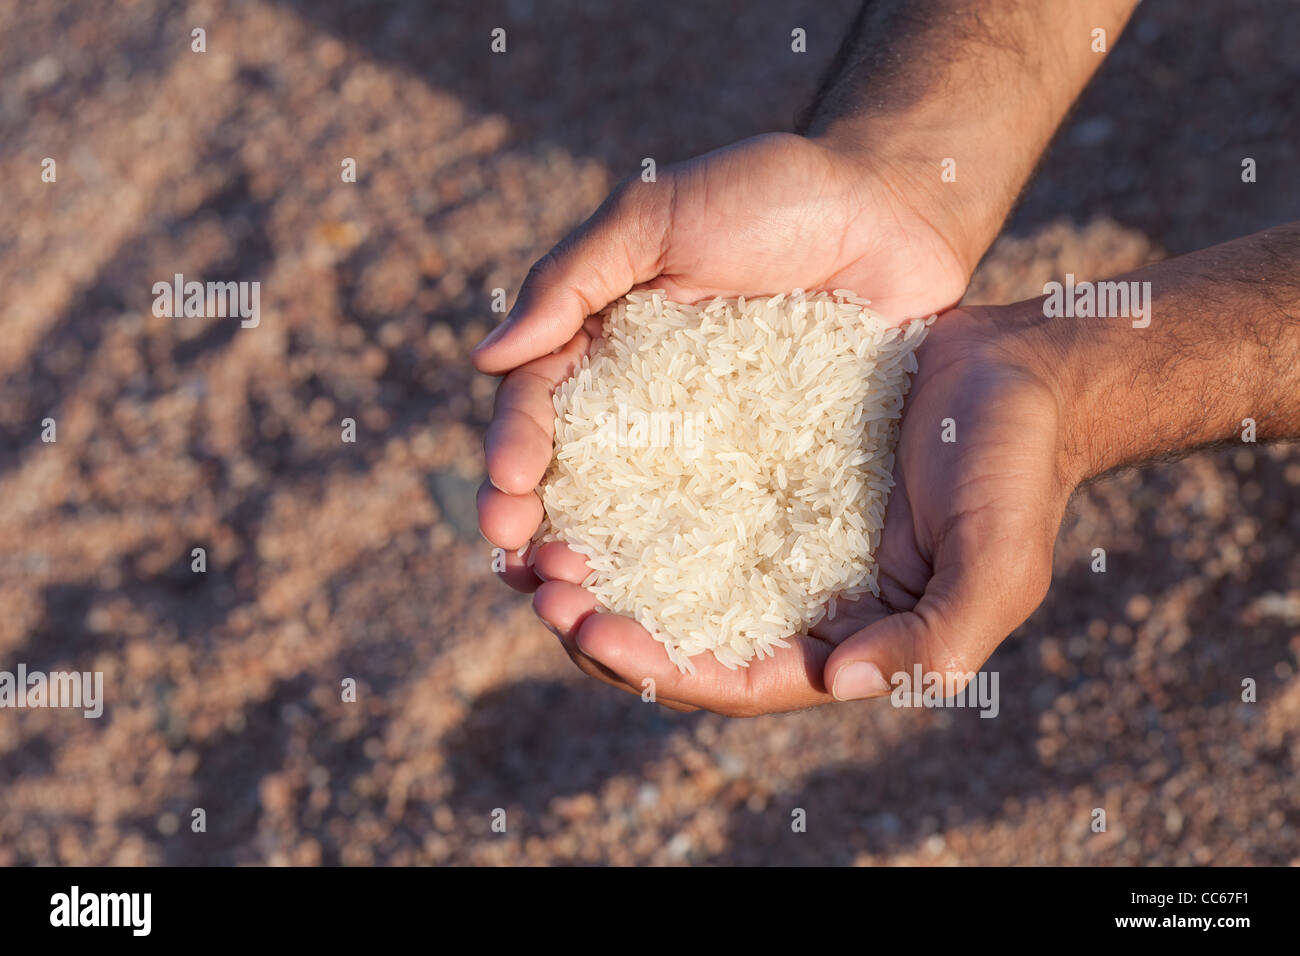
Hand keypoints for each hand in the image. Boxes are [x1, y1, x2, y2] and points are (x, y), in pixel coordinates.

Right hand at [475, 132, 976, 568]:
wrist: (896, 211)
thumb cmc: (771, 196)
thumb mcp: (657, 217)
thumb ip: (573, 280)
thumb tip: (486, 358)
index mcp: (607, 344)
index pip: (540, 408)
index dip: (515, 456)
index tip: (506, 502)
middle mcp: (649, 403)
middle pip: (577, 478)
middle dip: (541, 530)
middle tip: (525, 575)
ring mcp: (712, 443)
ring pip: (641, 516)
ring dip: (601, 565)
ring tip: (576, 606)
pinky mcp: (775, 469)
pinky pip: (728, 526)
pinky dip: (692, 570)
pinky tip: (671, 611)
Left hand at [484, 304, 1071, 715]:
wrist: (1017, 371)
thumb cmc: (1016, 472)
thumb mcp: (995, 566)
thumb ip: (932, 640)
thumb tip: (835, 682)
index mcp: (847, 637)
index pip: (738, 678)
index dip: (662, 667)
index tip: (590, 629)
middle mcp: (799, 598)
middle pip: (687, 635)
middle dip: (608, 624)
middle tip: (542, 587)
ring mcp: (777, 538)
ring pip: (671, 573)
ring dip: (604, 569)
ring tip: (539, 545)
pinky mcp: (763, 476)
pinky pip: (683, 500)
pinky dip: (631, 504)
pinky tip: (580, 485)